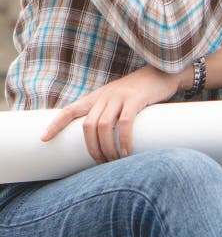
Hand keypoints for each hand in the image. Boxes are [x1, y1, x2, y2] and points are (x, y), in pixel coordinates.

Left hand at [41, 66, 182, 163]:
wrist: (163, 73)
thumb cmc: (141, 91)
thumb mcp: (119, 98)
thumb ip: (109, 112)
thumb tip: (105, 140)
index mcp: (97, 97)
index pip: (70, 110)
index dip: (55, 124)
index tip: (44, 139)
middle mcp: (104, 96)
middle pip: (88, 126)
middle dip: (92, 148)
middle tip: (101, 162)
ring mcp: (119, 96)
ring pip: (104, 126)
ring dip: (107, 147)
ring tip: (114, 160)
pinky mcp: (136, 99)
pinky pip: (125, 122)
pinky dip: (124, 139)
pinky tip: (126, 152)